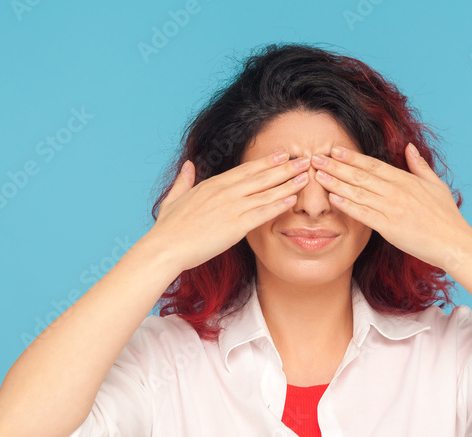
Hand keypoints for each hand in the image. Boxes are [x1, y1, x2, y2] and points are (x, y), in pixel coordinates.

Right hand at [148, 151, 311, 271]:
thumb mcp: (174, 198)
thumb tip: (188, 165)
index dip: (266, 162)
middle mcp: (224, 192)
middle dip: (284, 168)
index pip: (245, 170)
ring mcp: (231, 208)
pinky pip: (262, 213)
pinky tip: (292, 200)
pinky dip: (278, 205)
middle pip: (260, 177)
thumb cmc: (168, 228)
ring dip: (288, 184)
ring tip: (306, 177)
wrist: (165, 247)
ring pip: (265, 193)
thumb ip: (184, 181)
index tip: (282, 155)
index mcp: (212, 184)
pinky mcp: (235, 226)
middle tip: (304, 160)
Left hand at [307, 143, 467, 270]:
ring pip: (359, 192)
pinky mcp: (390, 227)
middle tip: (316, 158)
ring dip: (336, 183)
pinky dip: (348, 206)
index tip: (335, 150)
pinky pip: (364, 214)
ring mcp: (392, 208)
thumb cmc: (446, 217)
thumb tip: (410, 147)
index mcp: (406, 180)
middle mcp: (397, 191)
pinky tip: (333, 199)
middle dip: (336, 166)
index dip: (352, 157)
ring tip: (318, 176)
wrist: (454, 242)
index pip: (373, 164)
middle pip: (361, 175)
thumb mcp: (437, 185)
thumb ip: (420, 166)